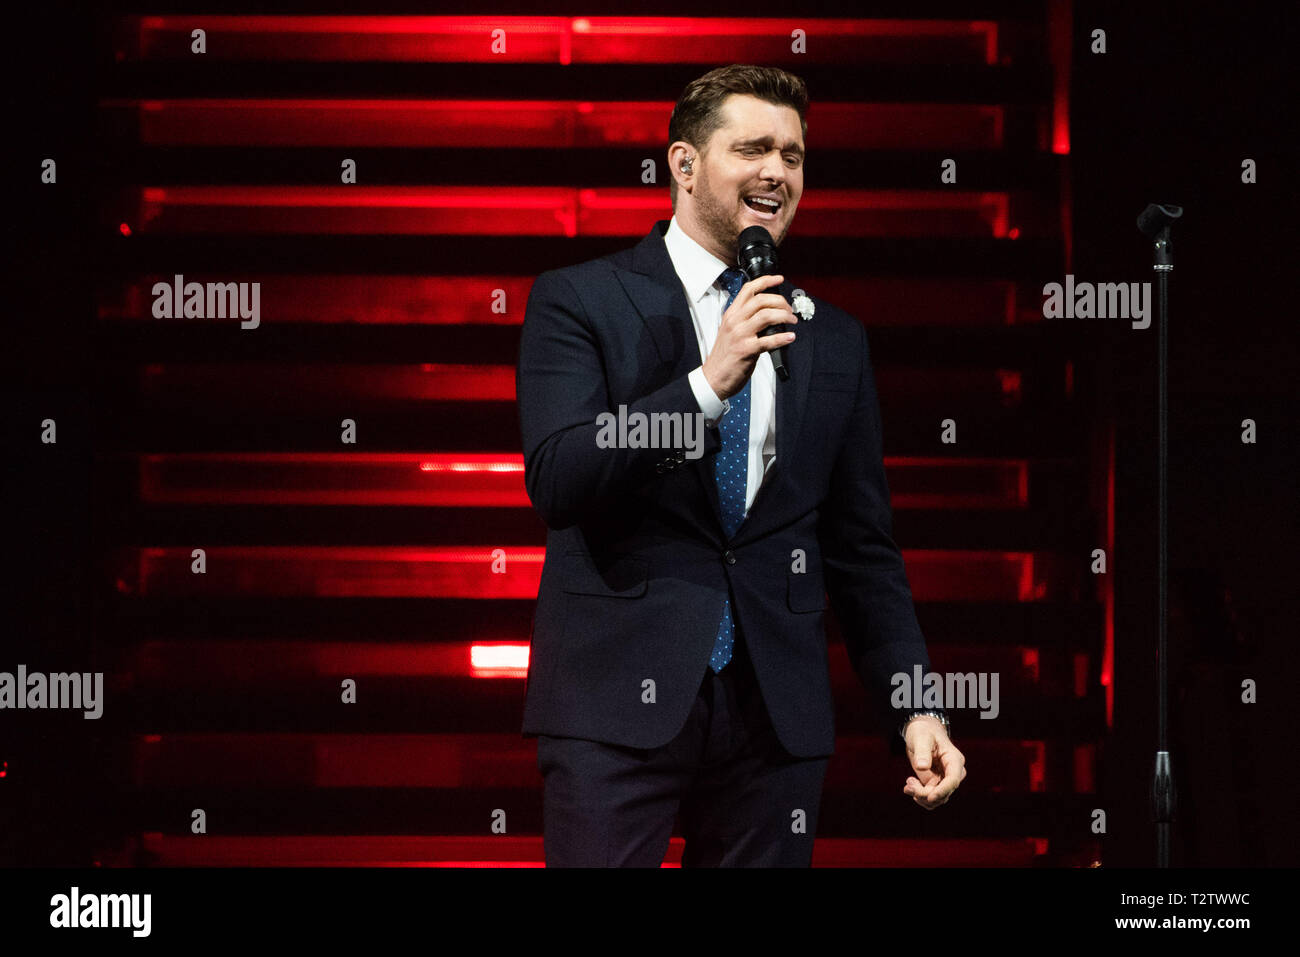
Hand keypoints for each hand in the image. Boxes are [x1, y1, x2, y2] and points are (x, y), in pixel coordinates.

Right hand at [701, 273, 797, 399]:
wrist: (714, 377)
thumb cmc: (725, 356)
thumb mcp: (730, 330)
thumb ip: (745, 319)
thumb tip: (769, 312)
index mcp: (731, 314)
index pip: (748, 289)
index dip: (766, 281)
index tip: (779, 279)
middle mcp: (734, 321)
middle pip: (761, 300)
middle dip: (780, 301)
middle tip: (789, 309)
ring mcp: (740, 335)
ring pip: (766, 316)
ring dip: (784, 316)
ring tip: (793, 321)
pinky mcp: (746, 350)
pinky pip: (769, 340)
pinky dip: (783, 338)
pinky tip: (790, 337)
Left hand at [902, 716, 965, 809]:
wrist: (922, 731)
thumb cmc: (924, 731)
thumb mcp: (921, 738)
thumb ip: (922, 752)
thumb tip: (922, 767)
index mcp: (954, 760)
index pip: (953, 780)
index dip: (942, 791)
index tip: (929, 797)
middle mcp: (953, 772)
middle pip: (944, 793)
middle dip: (925, 794)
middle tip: (908, 784)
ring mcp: (945, 779)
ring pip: (938, 799)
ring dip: (921, 796)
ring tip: (908, 784)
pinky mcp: (937, 783)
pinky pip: (931, 797)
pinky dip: (919, 796)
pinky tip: (909, 786)